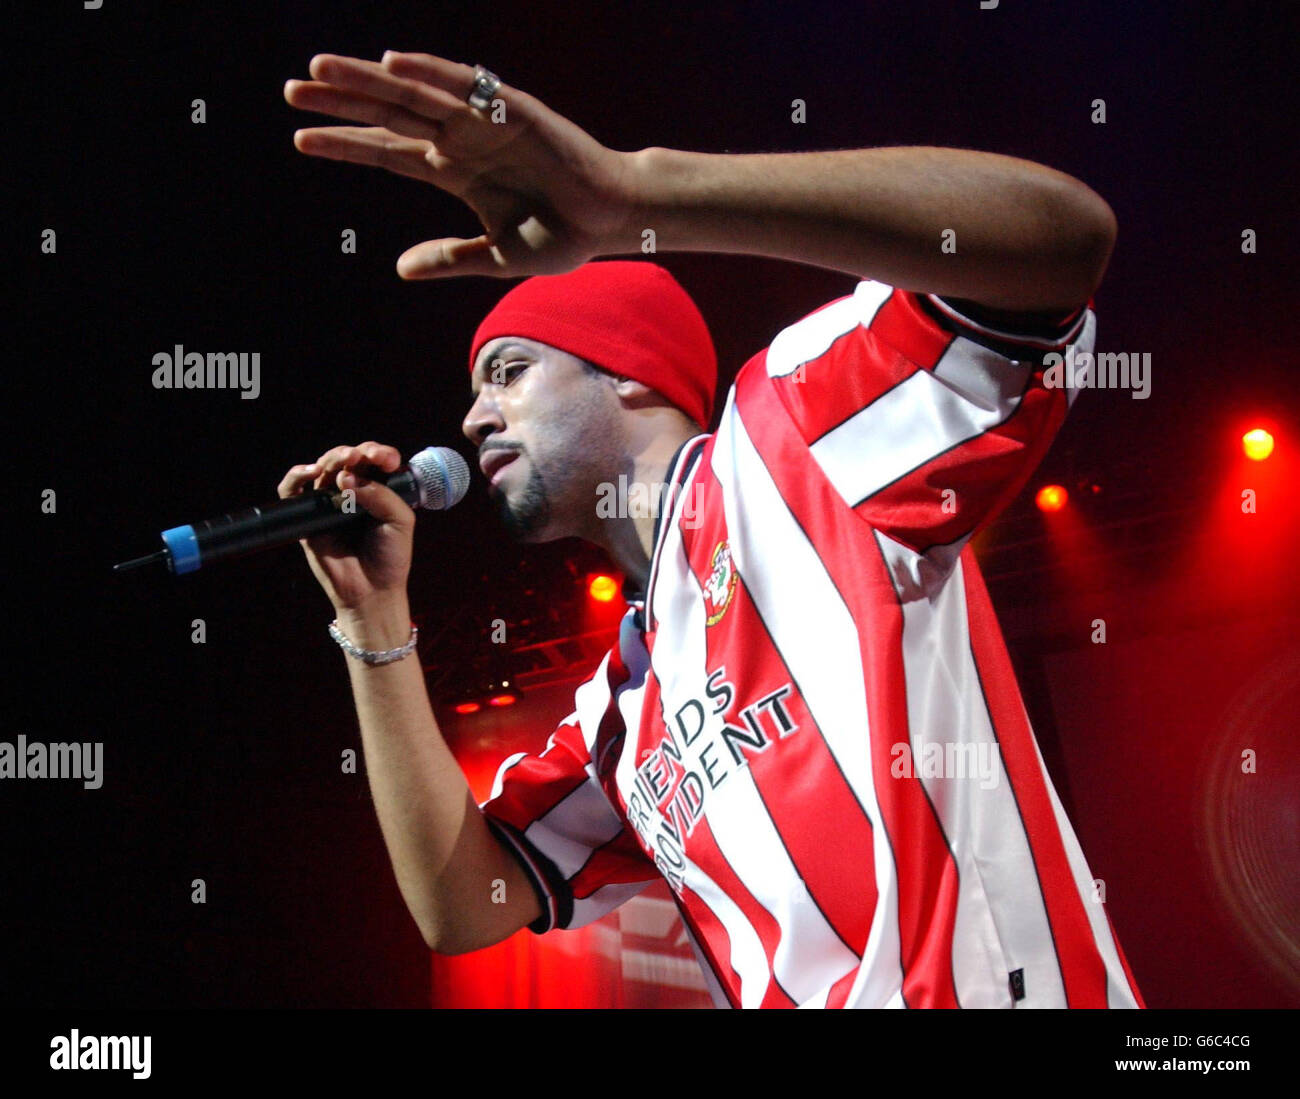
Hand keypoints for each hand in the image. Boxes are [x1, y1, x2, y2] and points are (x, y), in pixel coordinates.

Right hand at [277, 442, 414, 615]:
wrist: (372, 591)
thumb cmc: (390, 557)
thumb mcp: (399, 522)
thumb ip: (381, 496)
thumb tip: (348, 478)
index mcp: (378, 490)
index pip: (375, 461)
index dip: (380, 453)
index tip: (388, 459)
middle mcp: (352, 492)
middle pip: (347, 459)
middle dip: (356, 452)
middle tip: (363, 457)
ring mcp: (328, 503)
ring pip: (322, 468)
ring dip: (332, 458)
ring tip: (345, 460)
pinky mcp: (307, 518)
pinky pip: (292, 491)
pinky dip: (296, 476)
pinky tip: (312, 471)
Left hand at [283, 51, 639, 278]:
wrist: (612, 220)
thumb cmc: (561, 237)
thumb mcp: (497, 257)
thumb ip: (450, 258)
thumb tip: (399, 269)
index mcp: (456, 171)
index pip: (389, 152)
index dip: (346, 144)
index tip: (300, 138)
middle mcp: (461, 139)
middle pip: (389, 115)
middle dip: (341, 102)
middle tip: (292, 89)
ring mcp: (484, 122)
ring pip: (415, 94)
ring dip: (368, 81)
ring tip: (320, 70)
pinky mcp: (512, 111)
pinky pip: (463, 86)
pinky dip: (427, 71)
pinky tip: (389, 61)